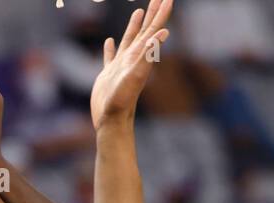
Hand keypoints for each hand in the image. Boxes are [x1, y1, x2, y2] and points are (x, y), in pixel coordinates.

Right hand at [90, 0, 172, 130]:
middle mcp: (133, 59)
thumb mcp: (136, 75)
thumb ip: (149, 53)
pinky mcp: (108, 74)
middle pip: (146, 30)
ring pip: (130, 40)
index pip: (154, 29)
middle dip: (153, 13)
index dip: (161, 12)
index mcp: (141, 56)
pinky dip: (111, 48)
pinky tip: (109, 41)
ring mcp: (121, 66)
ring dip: (135, 25)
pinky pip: (111, 56)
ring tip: (139, 11)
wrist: (111, 121)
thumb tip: (165, 32)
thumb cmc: (122, 101)